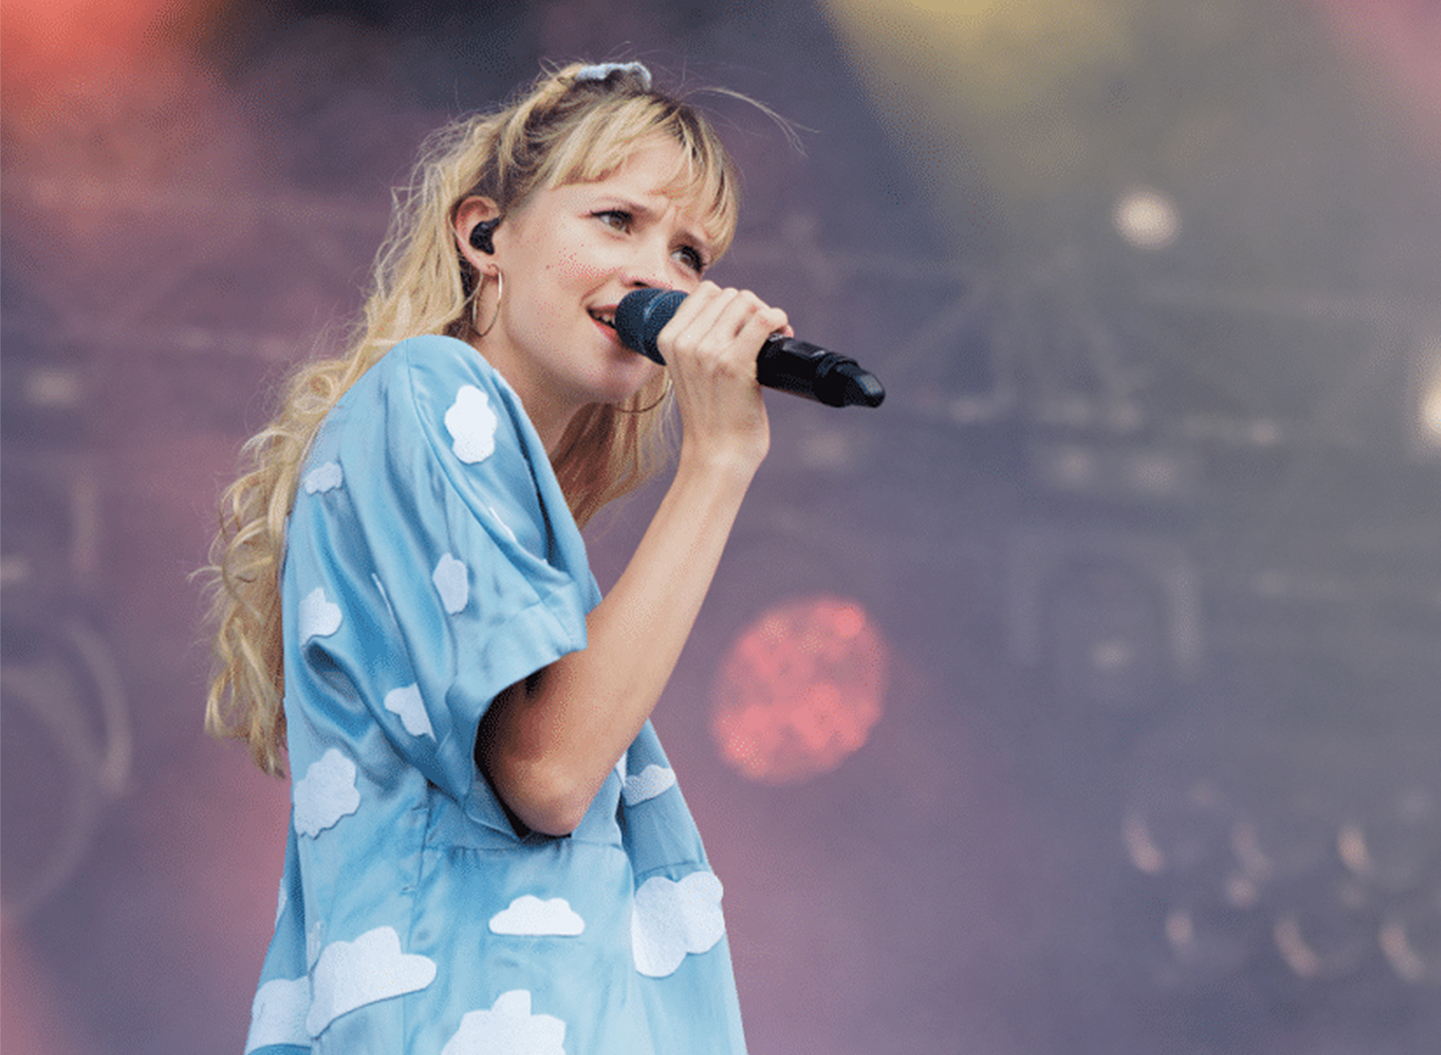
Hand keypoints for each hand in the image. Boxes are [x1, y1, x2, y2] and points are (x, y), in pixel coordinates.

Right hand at [654, 281, 789, 472]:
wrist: (716, 454)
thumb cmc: (710, 416)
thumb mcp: (688, 372)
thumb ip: (697, 342)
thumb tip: (736, 311)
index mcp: (669, 340)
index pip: (706, 292)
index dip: (731, 302)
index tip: (743, 323)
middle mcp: (686, 343)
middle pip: (730, 296)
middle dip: (752, 308)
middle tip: (764, 333)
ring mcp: (709, 352)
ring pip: (746, 302)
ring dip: (767, 313)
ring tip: (774, 335)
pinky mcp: (735, 365)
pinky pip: (762, 319)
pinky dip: (778, 318)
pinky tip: (782, 329)